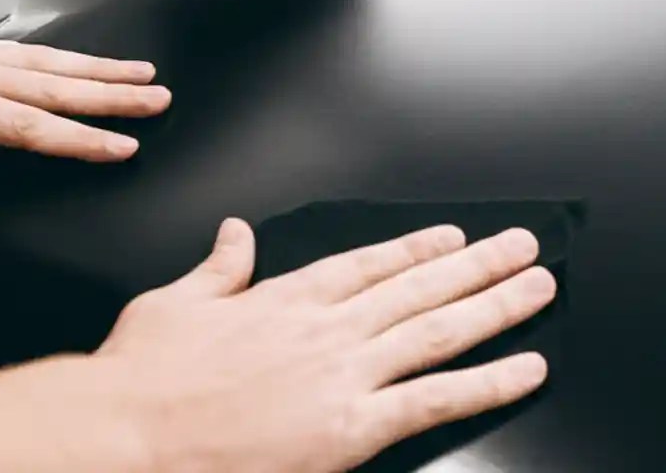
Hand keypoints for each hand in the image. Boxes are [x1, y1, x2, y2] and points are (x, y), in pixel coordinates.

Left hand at [0, 6, 169, 253]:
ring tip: (142, 71)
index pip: (36, 127)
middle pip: (58, 85)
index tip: (126, 146)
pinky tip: (80, 60)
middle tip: (159, 96)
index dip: (84, 140)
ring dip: (99, 67)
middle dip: (113, 93)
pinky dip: (64, 55)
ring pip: (50, 61)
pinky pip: (28, 50)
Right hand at [81, 219, 556, 471]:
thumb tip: (235, 233)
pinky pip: (436, 398)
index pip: (368, 264)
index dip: (417, 249)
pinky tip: (526, 368)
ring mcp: (344, 373)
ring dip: (496, 306)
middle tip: (524, 247)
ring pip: (439, 330)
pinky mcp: (353, 426)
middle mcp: (326, 327)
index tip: (453, 238)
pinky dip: (487, 381)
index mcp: (284, 297)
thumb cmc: (142, 378)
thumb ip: (217, 268)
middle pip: (419, 288)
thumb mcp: (174, 303)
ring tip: (539, 287)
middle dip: (479, 266)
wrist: (126, 433)